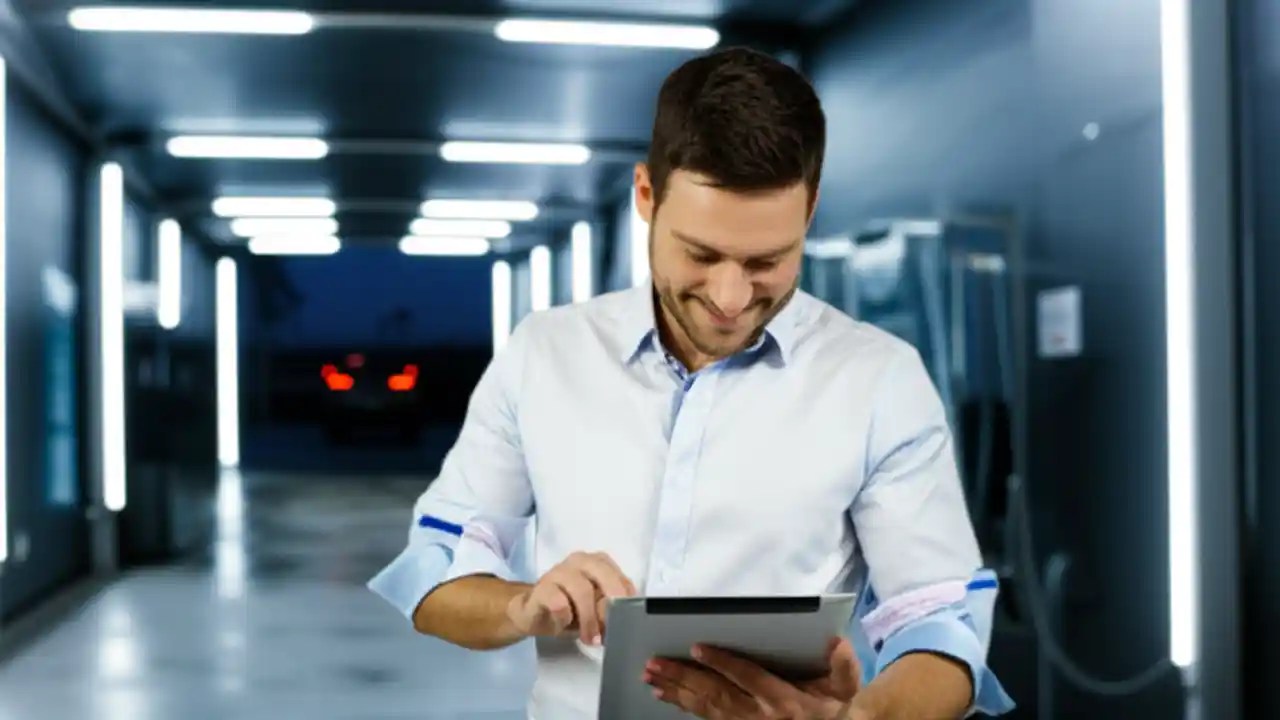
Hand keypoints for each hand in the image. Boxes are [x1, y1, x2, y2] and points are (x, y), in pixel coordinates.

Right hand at [505, 551, 635, 645]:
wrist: (534, 614)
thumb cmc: (571, 610)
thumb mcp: (596, 611)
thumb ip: (610, 609)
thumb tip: (624, 621)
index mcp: (598, 563)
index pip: (620, 577)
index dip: (627, 600)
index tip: (629, 621)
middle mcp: (579, 561)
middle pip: (603, 573)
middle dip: (612, 602)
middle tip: (616, 626)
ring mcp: (558, 572)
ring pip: (582, 589)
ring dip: (589, 619)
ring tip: (591, 639)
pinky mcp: (541, 588)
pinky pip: (558, 603)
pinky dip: (565, 618)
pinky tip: (563, 625)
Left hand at [643, 636, 861, 719]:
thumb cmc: (836, 709)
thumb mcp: (845, 689)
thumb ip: (843, 666)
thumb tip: (836, 641)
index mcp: (784, 701)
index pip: (748, 677)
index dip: (722, 662)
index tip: (698, 647)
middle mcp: (760, 716)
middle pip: (715, 694)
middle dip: (683, 678)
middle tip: (654, 664)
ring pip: (705, 708)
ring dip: (676, 692)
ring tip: (651, 678)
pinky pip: (707, 719)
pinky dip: (685, 706)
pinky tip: (667, 696)